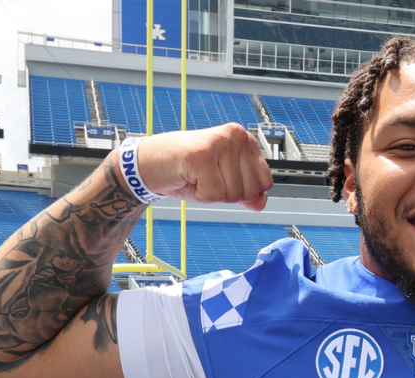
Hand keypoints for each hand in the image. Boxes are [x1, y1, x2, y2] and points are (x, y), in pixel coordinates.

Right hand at [134, 123, 273, 210]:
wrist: (148, 163)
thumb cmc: (186, 170)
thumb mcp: (224, 182)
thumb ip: (246, 192)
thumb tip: (261, 203)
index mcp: (244, 139)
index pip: (266, 183)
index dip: (244, 192)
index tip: (222, 179)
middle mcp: (235, 136)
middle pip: (251, 191)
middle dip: (227, 194)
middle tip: (206, 178)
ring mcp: (219, 144)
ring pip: (232, 194)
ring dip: (211, 194)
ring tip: (197, 177)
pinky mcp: (201, 156)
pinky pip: (214, 196)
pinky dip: (199, 196)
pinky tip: (189, 179)